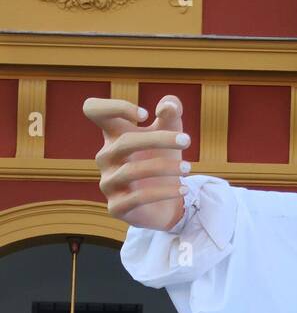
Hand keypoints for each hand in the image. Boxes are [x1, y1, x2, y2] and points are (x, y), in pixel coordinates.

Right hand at [84, 95, 190, 230]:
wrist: (167, 199)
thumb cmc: (164, 156)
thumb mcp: (172, 129)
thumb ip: (171, 110)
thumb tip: (166, 106)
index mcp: (114, 133)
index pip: (94, 110)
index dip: (115, 107)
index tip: (146, 115)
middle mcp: (105, 156)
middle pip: (124, 141)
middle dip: (160, 139)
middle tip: (187, 140)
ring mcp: (108, 182)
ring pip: (131, 171)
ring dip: (165, 167)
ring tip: (187, 168)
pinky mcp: (116, 206)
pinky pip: (137, 197)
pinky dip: (163, 191)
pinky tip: (182, 189)